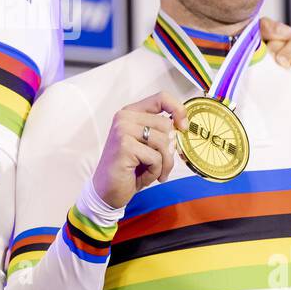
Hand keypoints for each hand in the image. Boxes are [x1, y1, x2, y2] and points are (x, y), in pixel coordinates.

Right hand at [92, 92, 187, 208]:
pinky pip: (155, 158)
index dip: (178, 110)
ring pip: (164, 142)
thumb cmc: (129, 169)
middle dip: (170, 150)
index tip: (183, 127)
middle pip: (167, 125)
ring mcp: (123, 130)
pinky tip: (142, 176)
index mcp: (131, 113)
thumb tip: (183, 127)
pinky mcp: (124, 146)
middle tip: (161, 165)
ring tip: (152, 172)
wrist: (107, 191)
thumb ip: (161, 132)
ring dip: (163, 164)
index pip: (161, 98)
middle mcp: (125, 117)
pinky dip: (154, 172)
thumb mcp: (147, 146)